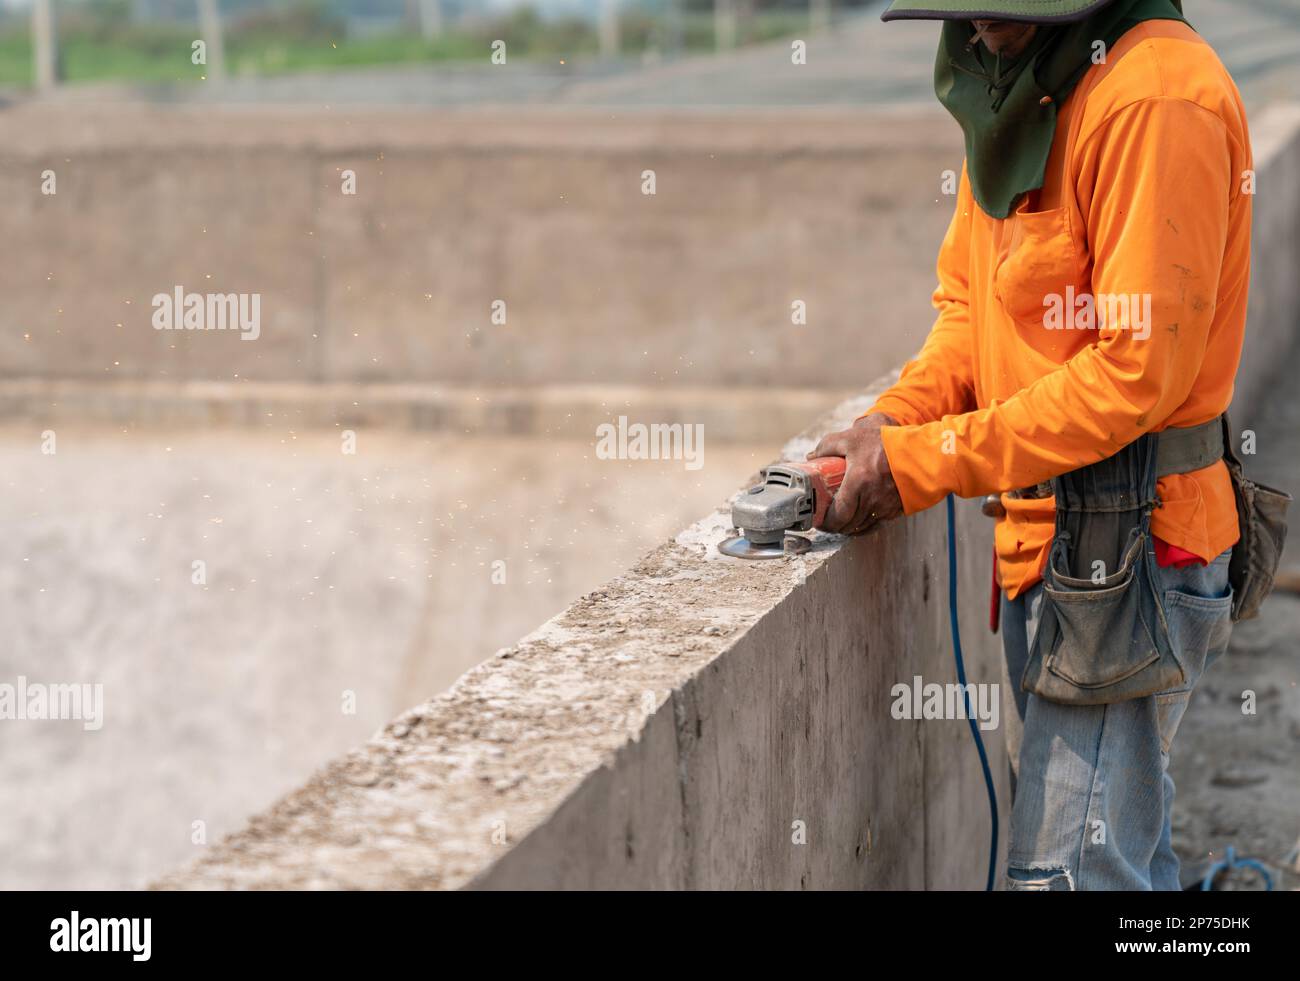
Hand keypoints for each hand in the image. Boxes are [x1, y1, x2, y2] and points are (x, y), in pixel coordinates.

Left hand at [807, 412, 903, 535]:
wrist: (921, 449)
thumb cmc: (886, 442)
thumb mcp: (853, 437)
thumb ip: (828, 445)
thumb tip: (811, 455)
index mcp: (858, 483)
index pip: (838, 515)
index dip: (826, 522)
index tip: (818, 521)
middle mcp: (872, 499)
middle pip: (848, 525)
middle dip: (835, 525)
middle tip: (827, 519)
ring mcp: (886, 507)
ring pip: (862, 526)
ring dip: (850, 525)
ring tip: (842, 517)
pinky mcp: (897, 509)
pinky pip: (877, 522)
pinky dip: (866, 522)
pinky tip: (860, 514)